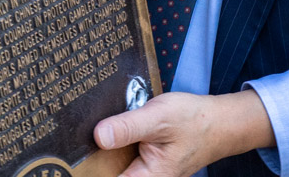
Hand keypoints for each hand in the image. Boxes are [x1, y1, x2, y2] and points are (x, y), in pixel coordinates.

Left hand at [93, 90, 273, 176]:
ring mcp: (144, 171)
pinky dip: (114, 142)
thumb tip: (99, 136)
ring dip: (104, 148)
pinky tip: (109, 129)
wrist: (219, 122)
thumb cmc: (194, 121)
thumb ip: (128, 127)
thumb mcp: (158, 117)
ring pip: (112, 163)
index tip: (69, 158)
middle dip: (94, 156)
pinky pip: (121, 156)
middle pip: (107, 170)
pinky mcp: (144, 160)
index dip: (87, 169)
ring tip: (93, 131)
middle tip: (77, 138)